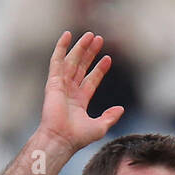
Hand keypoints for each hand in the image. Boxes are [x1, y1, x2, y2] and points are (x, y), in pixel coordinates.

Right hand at [38, 31, 123, 154]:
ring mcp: (61, 86)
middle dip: (90, 53)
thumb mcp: (100, 127)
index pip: (91, 80)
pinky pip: (57, 61)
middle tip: (99, 39)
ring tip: (90, 35)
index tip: (108, 58)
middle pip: (82, 67)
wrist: (62, 139)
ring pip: (72, 61)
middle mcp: (70, 91)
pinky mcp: (53, 82)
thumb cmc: (78, 137)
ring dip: (80, 47)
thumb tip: (121, 108)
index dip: (99, 69)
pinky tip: (67, 35)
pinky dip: (61, 47)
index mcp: (80, 101)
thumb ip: (110, 116)